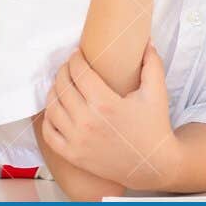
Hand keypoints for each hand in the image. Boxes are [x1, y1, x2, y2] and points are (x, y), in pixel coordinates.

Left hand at [41, 45, 179, 190]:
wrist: (151, 164)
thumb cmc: (154, 127)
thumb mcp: (157, 92)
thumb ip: (152, 64)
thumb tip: (146, 42)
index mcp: (106, 104)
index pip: (79, 73)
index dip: (75, 59)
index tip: (77, 54)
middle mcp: (87, 122)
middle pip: (63, 87)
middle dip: (63, 71)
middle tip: (69, 66)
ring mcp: (77, 140)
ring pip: (52, 107)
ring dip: (54, 91)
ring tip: (62, 84)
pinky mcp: (72, 155)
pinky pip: (49, 132)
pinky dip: (49, 118)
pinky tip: (56, 109)